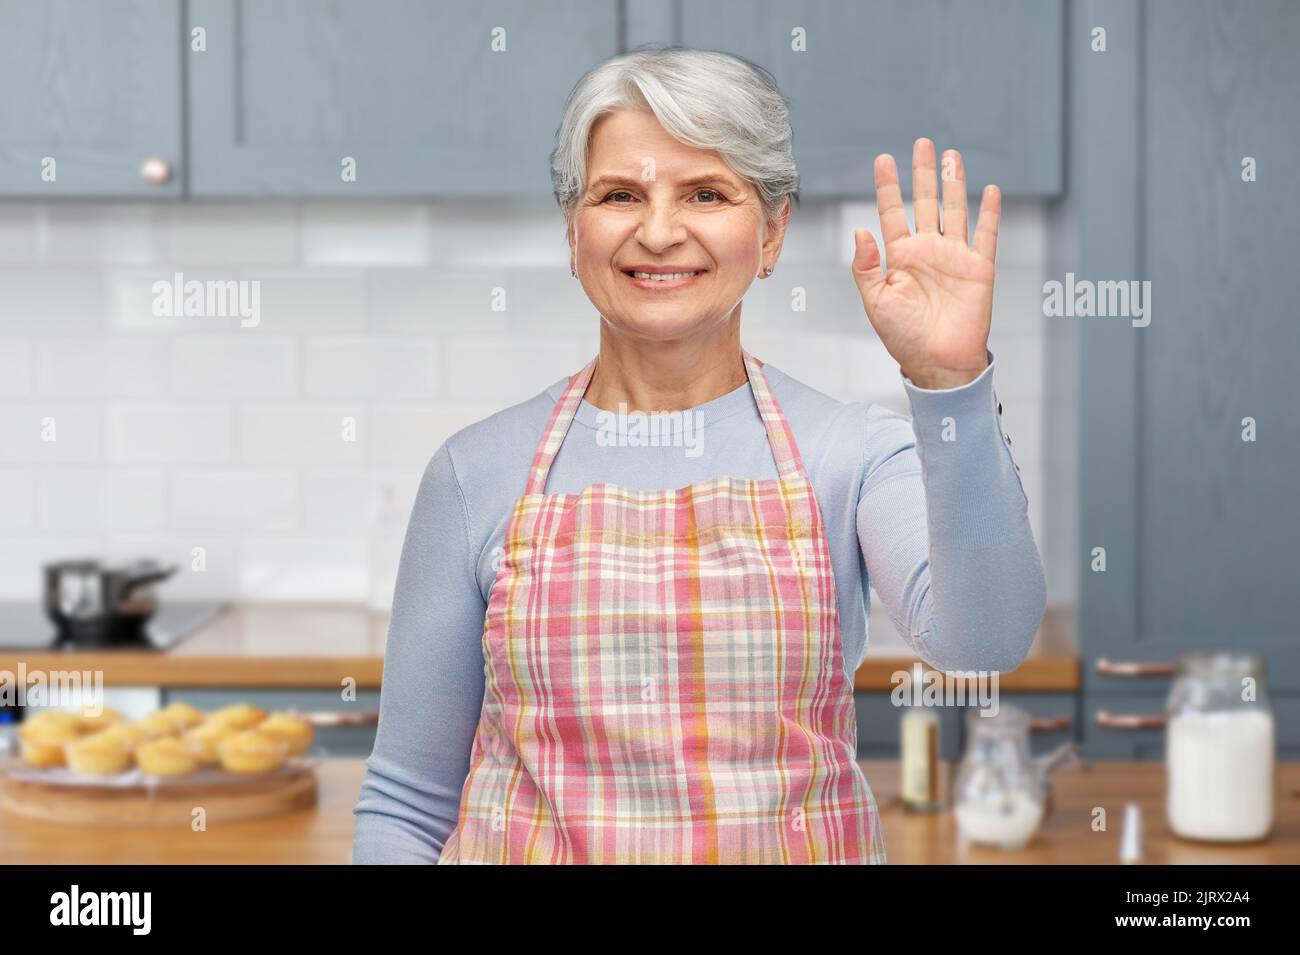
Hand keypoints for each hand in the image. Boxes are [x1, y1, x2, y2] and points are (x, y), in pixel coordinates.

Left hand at [851, 138, 999, 389]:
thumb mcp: (875, 302)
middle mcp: (928, 251)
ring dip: (954, 182)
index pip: (893, 213)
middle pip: (926, 202)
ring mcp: (955, 257)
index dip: (889, 186)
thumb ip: (867, 266)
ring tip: (951, 155)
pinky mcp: (979, 268)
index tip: (884, 160)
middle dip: (923, 173)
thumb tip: (860, 230)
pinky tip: (990, 190)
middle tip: (923, 142)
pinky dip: (989, 212)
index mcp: (901, 257)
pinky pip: (986, 235)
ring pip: (956, 209)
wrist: (938, 363)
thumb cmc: (903, 337)